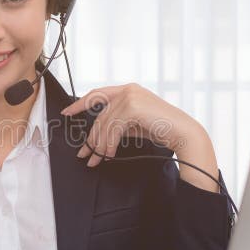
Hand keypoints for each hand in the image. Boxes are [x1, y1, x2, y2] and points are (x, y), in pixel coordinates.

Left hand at [60, 83, 219, 190]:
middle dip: (91, 139)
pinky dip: (109, 144)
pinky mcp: (132, 107)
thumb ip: (118, 123)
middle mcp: (128, 90)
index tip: (67, 112)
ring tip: (99, 159)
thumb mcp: (135, 124)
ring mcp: (130, 96)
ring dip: (100, 146)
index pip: (97, 94)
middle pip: (100, 116)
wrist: (183, 132)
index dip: (80, 104)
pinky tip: (110, 154)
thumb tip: (97, 139)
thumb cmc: (162, 128)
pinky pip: (113, 129)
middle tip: (85, 155)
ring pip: (104, 125)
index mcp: (128, 90)